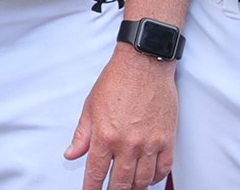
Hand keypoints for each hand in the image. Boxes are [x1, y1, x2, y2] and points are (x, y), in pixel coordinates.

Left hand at [64, 48, 176, 189]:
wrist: (144, 62)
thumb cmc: (118, 79)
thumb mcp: (91, 107)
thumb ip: (82, 135)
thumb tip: (72, 154)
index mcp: (105, 135)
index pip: (96, 173)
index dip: (92, 189)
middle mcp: (128, 143)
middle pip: (121, 183)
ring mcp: (150, 143)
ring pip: (142, 181)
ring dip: (134, 188)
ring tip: (128, 187)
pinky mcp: (167, 139)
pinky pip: (163, 169)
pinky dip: (155, 178)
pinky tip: (148, 178)